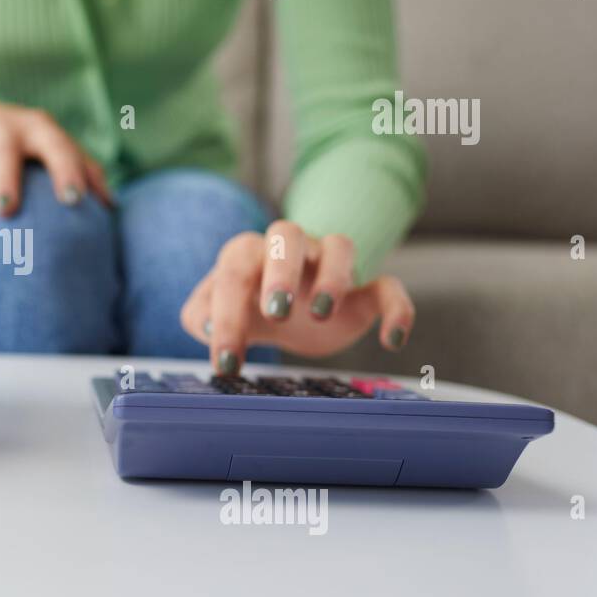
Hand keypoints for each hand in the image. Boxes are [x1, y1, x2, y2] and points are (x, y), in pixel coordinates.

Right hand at [0, 98, 111, 225]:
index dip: (65, 170)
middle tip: (8, 210)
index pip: (56, 147)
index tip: (74, 199)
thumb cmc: (28, 145)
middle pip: (2, 154)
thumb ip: (86, 171)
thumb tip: (110, 206)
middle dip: (4, 180)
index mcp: (37, 130)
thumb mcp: (55, 145)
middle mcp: (1, 133)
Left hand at [179, 221, 414, 373]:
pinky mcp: (367, 289)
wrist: (294, 306)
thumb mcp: (221, 312)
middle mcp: (289, 250)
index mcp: (248, 253)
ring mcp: (329, 264)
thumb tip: (206, 326)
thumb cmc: (250, 305)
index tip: (227, 362)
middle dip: (280, 271)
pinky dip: (397, 308)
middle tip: (275, 313)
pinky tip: (391, 339)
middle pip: (286, 234)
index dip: (227, 316)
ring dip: (334, 276)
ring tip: (322, 315)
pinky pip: (389, 286)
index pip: (233, 272)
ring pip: (340, 246)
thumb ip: (200, 314)